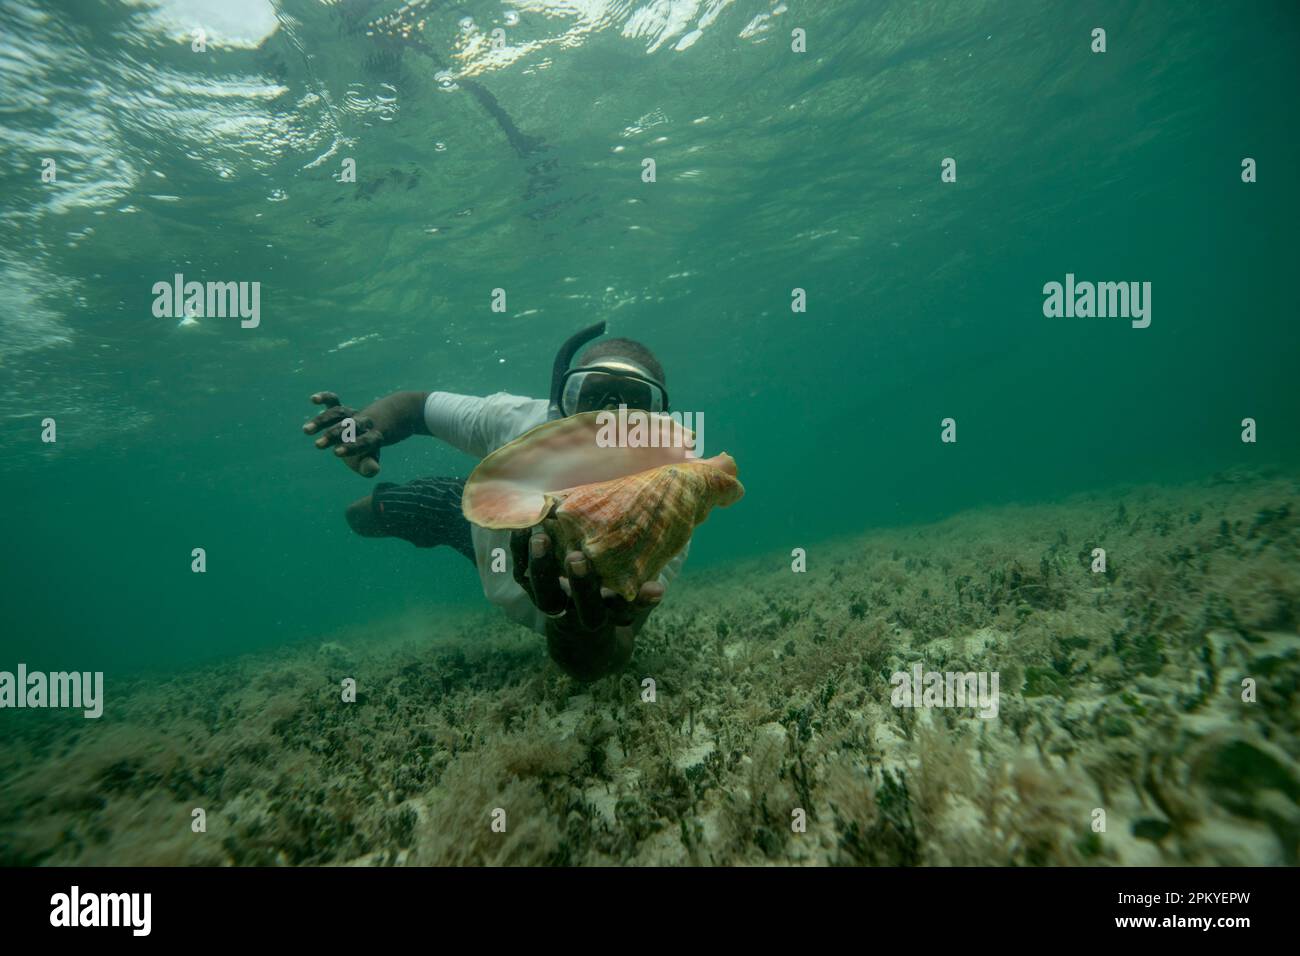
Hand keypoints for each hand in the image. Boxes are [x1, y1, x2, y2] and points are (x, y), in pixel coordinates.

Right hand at [303, 392, 383, 476]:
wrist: (368, 434)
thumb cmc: (364, 454)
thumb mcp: (367, 462)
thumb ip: (369, 465)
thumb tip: (374, 470)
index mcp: (374, 437)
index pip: (366, 440)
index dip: (353, 446)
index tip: (336, 453)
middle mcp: (364, 423)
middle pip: (352, 425)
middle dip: (334, 434)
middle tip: (318, 445)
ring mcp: (352, 414)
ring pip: (339, 412)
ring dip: (322, 420)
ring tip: (306, 431)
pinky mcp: (341, 409)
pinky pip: (334, 400)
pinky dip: (325, 397)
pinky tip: (313, 399)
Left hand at [510, 528, 662, 630]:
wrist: (576, 637)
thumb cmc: (609, 605)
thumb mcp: (627, 605)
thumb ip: (640, 595)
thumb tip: (657, 588)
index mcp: (610, 616)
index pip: (625, 611)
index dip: (639, 601)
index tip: (653, 587)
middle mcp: (581, 615)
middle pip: (582, 608)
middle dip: (582, 585)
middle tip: (579, 558)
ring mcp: (555, 605)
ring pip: (545, 595)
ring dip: (541, 567)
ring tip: (540, 538)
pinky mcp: (533, 592)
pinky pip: (522, 576)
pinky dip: (519, 554)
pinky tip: (522, 528)